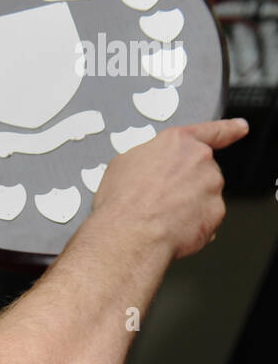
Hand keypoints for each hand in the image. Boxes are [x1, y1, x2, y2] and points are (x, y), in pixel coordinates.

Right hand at [91, 118, 248, 261]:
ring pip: (205, 197)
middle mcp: (200, 160)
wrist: (130, 235)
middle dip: (187, 186)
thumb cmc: (122, 202)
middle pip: (202, 172)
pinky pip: (207, 221)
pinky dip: (193, 227)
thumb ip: (148, 159)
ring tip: (161, 219)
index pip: (211, 131)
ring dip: (189, 207)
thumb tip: (148, 169)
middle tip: (162, 202)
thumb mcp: (123, 165)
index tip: (240, 128)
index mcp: (178, 142)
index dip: (229, 129)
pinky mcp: (216, 213)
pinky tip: (172, 231)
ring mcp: (211, 186)